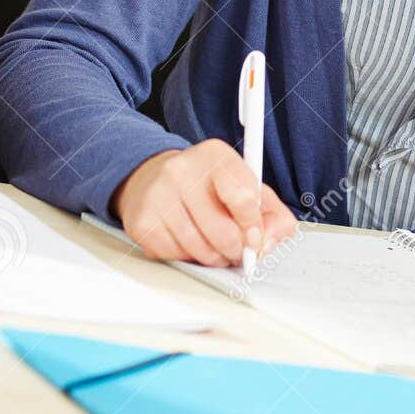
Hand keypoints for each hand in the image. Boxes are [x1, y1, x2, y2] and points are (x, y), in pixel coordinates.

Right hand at [111, 140, 298, 266]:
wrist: (154, 179)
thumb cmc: (207, 186)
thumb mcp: (246, 186)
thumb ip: (272, 213)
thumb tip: (270, 241)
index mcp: (216, 155)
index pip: (244, 197)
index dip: (254, 227)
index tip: (256, 240)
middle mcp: (183, 170)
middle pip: (224, 233)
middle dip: (236, 250)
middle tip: (237, 249)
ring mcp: (159, 195)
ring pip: (201, 250)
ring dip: (214, 257)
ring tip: (213, 244)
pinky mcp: (142, 222)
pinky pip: (176, 257)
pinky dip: (188, 257)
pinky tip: (188, 241)